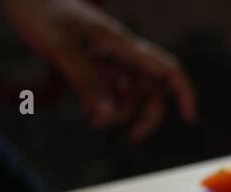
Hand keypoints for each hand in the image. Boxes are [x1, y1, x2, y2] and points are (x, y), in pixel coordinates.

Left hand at [0, 0, 196, 141]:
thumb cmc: (42, 13)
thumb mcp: (60, 48)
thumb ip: (86, 81)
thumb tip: (109, 114)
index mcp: (123, 45)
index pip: (167, 70)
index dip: (184, 94)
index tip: (188, 119)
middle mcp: (124, 54)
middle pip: (153, 90)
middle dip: (147, 116)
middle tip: (132, 138)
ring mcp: (111, 60)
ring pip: (131, 95)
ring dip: (118, 114)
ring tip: (92, 120)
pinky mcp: (96, 65)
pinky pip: (109, 92)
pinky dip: (102, 106)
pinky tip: (85, 112)